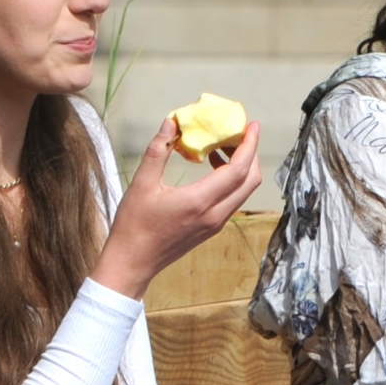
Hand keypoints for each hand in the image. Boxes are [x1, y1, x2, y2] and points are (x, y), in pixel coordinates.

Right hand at [91, 116, 263, 299]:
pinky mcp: (212, 228)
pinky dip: (231, 180)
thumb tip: (171, 122)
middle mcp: (215, 214)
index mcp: (200, 202)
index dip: (249, 145)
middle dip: (250, 153)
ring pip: (243, 191)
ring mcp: (216, 223)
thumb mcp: (142, 183)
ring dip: (242, 167)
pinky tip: (213, 166)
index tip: (252, 125)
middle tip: (240, 132)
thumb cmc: (134, 224)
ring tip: (224, 144)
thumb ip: (159, 150)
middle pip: (250, 181)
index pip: (238, 170)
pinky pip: (232, 199)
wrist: (133, 262)